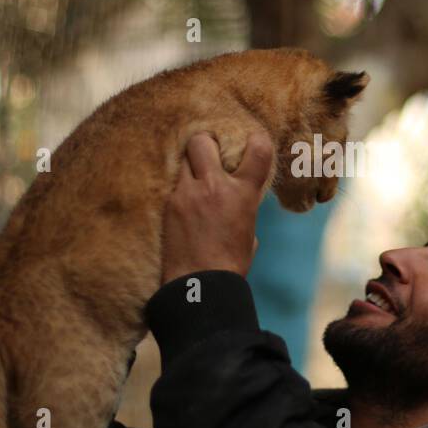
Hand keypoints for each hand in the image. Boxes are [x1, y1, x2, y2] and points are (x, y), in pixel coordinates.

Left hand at [160, 131, 273, 284]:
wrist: (200, 286)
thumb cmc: (230, 266)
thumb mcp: (248, 235)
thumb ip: (244, 213)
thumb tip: (238, 211)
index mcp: (243, 194)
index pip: (258, 149)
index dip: (257, 141)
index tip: (251, 142)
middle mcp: (215, 186)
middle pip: (203, 140)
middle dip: (205, 144)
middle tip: (207, 156)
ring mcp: (188, 193)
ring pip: (183, 159)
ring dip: (189, 165)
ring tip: (192, 180)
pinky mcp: (169, 204)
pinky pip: (172, 184)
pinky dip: (178, 188)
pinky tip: (180, 202)